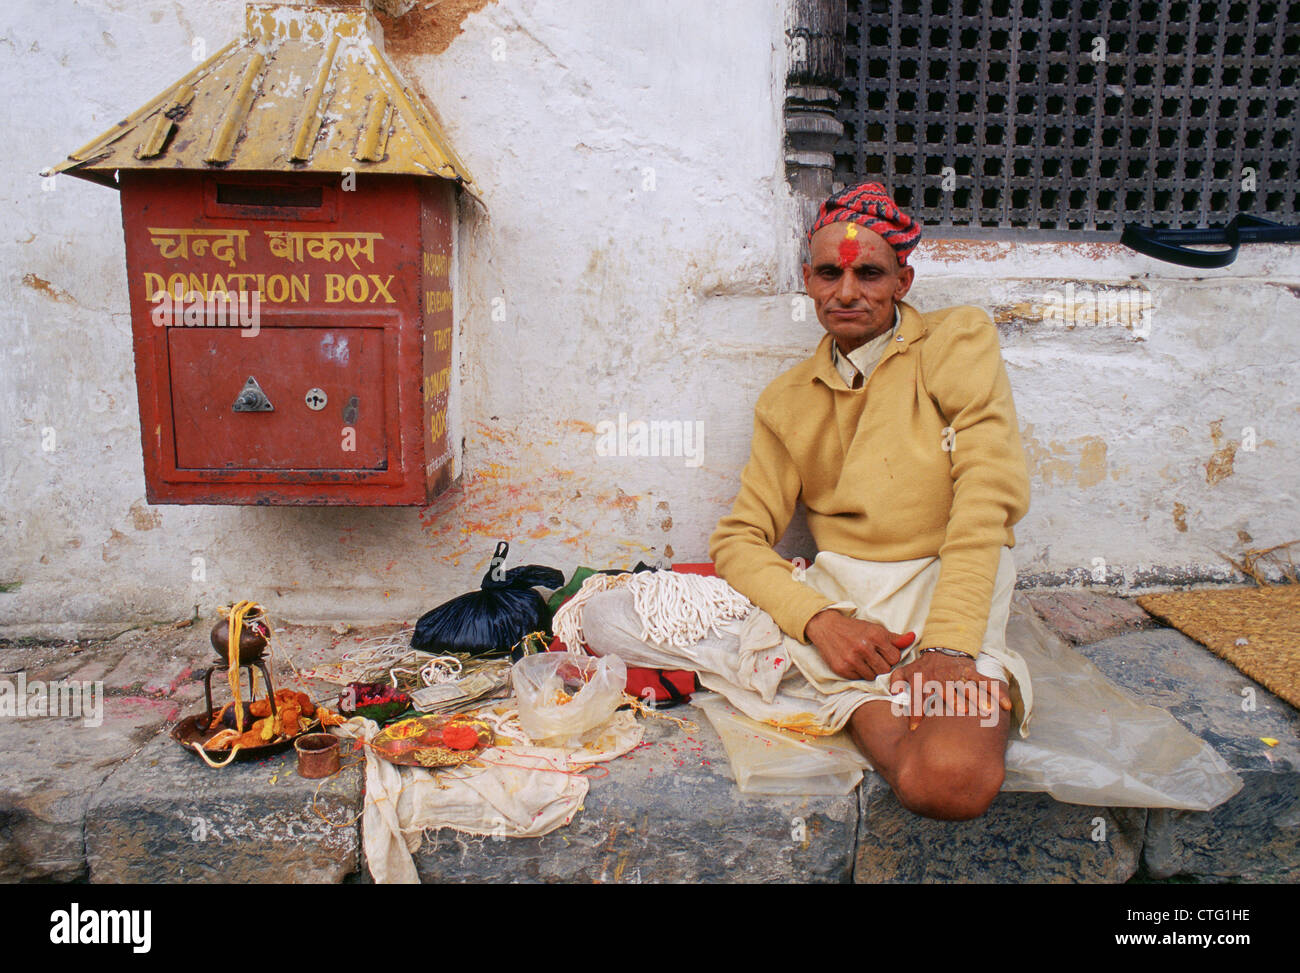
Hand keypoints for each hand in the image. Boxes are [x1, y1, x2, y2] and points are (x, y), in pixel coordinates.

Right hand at [805, 610, 915, 680]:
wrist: (826, 627)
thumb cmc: (854, 629)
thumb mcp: (875, 629)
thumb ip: (895, 637)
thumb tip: (913, 638)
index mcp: (875, 635)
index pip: (895, 658)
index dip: (891, 657)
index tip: (884, 654)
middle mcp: (864, 647)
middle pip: (885, 669)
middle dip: (882, 666)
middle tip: (874, 659)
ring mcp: (852, 659)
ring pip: (872, 676)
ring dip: (870, 671)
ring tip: (864, 661)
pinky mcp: (842, 669)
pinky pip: (859, 679)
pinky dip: (859, 673)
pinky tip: (855, 664)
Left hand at [889, 650, 1011, 729]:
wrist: (943, 645)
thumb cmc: (923, 665)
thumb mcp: (905, 670)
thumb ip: (896, 681)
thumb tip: (894, 693)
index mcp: (924, 680)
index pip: (918, 697)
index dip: (916, 713)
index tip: (915, 729)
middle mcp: (942, 679)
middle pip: (948, 691)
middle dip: (953, 701)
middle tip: (961, 712)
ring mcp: (959, 676)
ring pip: (970, 688)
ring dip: (978, 699)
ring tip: (987, 712)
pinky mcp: (973, 674)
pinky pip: (987, 683)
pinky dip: (998, 693)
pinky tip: (1007, 705)